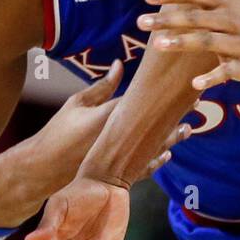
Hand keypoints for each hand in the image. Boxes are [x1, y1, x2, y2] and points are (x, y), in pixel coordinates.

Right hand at [30, 59, 189, 185]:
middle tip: (196, 99)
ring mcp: (122, 158)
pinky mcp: (119, 174)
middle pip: (158, 122)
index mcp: (112, 116)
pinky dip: (158, 159)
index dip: (165, 91)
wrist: (43, 170)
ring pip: (157, 146)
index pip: (145, 100)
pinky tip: (168, 153)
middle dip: (177, 111)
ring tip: (188, 127)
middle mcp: (122, 138)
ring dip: (174, 136)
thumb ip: (102, 86)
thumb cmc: (57, 133)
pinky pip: (146, 167)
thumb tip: (120, 64)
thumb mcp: (76, 104)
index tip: (182, 82)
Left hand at [139, 0, 239, 88]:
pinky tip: (195, 82)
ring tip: (158, 44)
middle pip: (196, 18)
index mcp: (225, 2)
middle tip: (141, 23)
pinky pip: (228, 71)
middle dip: (168, 19)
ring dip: (183, 42)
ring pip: (209, 41)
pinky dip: (213, 76)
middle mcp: (231, 19)